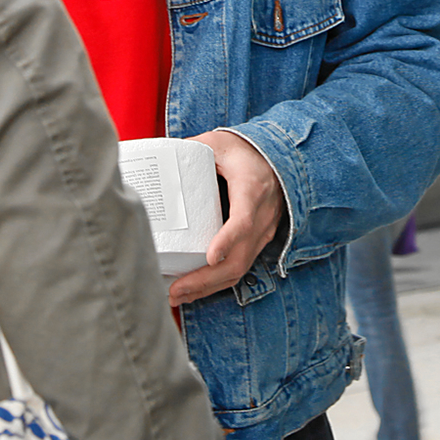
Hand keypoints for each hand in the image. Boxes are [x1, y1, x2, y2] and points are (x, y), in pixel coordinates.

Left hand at [167, 130, 283, 307]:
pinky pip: (240, 269)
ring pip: (239, 270)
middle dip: (205, 280)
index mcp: (253, 189)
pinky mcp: (257, 242)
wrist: (280, 158)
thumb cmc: (246, 150)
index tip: (210, 256)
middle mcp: (262, 217)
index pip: (244, 220)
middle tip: (174, 289)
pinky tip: (192, 290)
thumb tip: (158, 160)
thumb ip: (191, 149)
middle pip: (239, 259)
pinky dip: (216, 284)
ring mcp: (262, 233)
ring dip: (207, 288)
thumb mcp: (219, 142)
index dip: (228, 240)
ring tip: (176, 296)